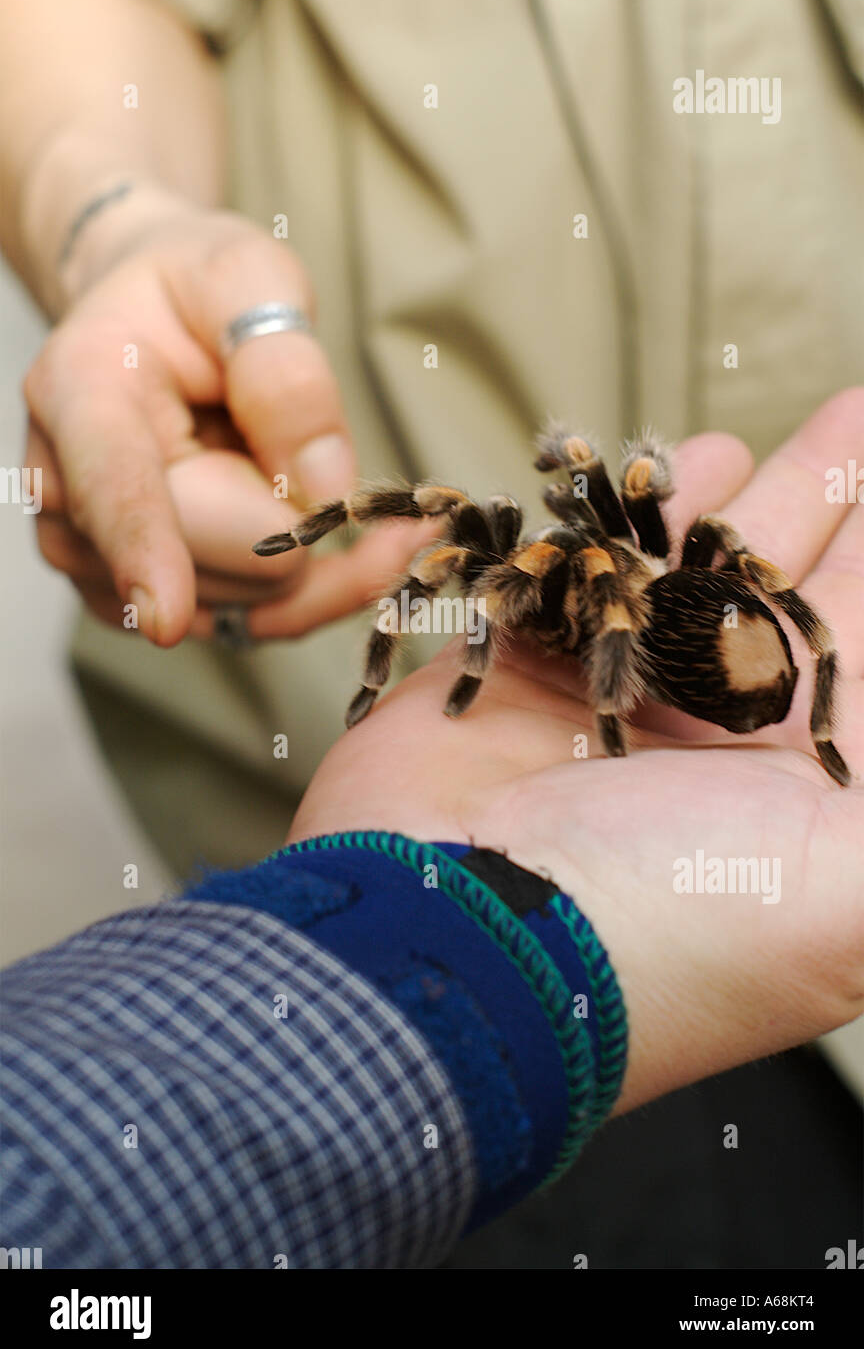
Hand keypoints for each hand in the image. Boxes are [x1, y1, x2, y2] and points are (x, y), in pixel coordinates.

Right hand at [23, 190, 430, 644]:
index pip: (113, 484)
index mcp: (79, 391)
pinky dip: (316, 590)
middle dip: (300, 523)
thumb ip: (284, 371)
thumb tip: (323, 488)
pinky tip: (338, 534)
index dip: (143, 548)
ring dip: (315, 557)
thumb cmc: (195, 290)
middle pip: (217, 557)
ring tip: (326, 473)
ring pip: (247, 603)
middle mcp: (67, 490)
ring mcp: (99, 557)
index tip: (163, 614)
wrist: (148, 323)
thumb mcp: (251, 277)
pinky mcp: (143, 599)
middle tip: (353, 468)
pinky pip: (255, 624)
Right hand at [289, 394, 863, 1115]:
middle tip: (852, 415)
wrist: (461, 933)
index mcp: (792, 779)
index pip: (852, 643)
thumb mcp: (846, 891)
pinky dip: (601, 524)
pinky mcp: (517, 670)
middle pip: (773, 589)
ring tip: (740, 442)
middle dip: (821, 499)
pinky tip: (634, 473)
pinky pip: (570, 572)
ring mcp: (607, 698)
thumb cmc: (667, 918)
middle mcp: (705, 736)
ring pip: (672, 572)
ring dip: (714, 505)